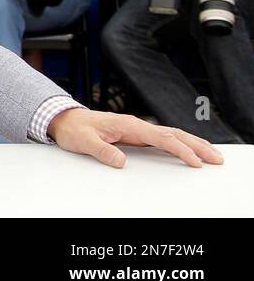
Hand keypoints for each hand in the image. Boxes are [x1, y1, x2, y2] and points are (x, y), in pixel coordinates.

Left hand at [47, 108, 223, 168]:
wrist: (64, 119)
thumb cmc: (74, 129)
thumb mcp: (84, 142)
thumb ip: (102, 151)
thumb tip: (121, 161)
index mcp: (128, 125)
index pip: (161, 138)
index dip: (180, 149)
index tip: (194, 161)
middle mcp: (136, 125)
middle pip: (173, 134)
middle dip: (196, 145)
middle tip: (215, 158)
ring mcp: (137, 129)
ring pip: (171, 134)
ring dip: (192, 143)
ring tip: (211, 154)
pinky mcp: (135, 134)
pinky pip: (163, 137)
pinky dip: (180, 142)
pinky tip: (189, 148)